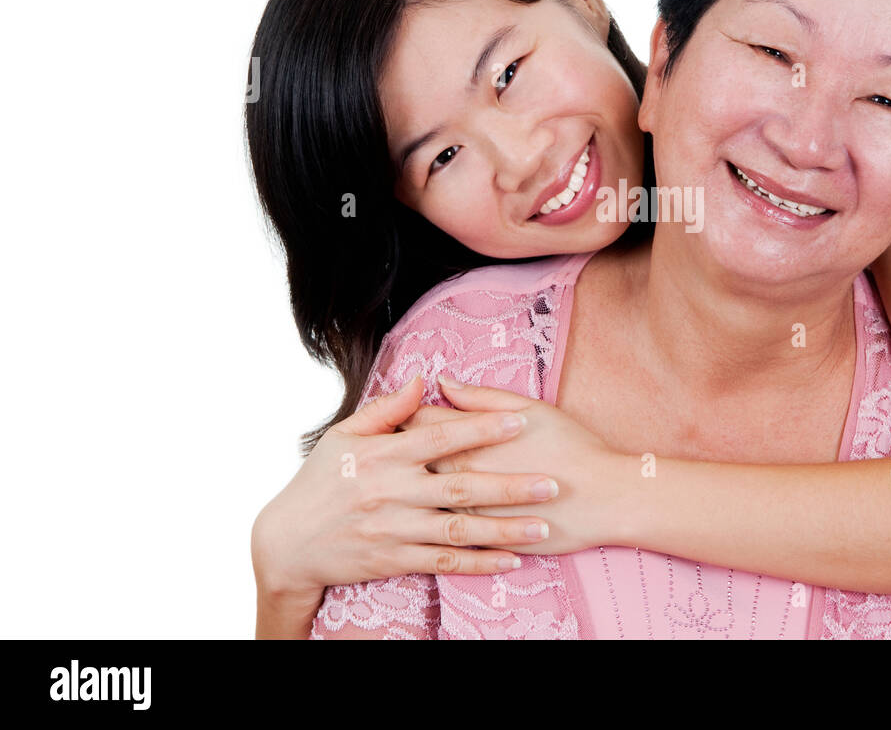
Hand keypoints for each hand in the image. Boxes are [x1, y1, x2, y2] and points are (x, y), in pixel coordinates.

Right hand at [251, 375, 561, 603]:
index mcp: (384, 456)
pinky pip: (443, 562)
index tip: (520, 422)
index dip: (481, 429)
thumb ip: (387, 410)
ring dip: (504, 529)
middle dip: (510, 485)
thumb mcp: (344, 437)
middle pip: (461, 486)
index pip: (441, 438)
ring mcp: (394, 529)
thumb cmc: (319, 481)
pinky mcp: (393, 561)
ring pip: (459, 530)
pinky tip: (510, 560)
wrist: (286, 544)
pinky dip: (478, 563)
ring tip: (543, 526)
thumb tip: (423, 380)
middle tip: (552, 483)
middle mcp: (392, 492)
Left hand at [413, 375, 632, 553]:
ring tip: (406, 480)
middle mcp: (460, 474)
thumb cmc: (573, 447)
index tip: (403, 414)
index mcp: (470, 438)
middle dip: (399, 453)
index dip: (406, 415)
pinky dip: (432, 520)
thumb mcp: (531, 408)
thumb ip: (481, 397)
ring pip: (422, 498)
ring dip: (411, 488)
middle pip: (410, 460)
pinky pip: (444, 530)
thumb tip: (443, 382)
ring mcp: (467, 510)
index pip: (417, 421)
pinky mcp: (480, 537)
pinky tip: (430, 513)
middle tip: (394, 448)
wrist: (604, 498)